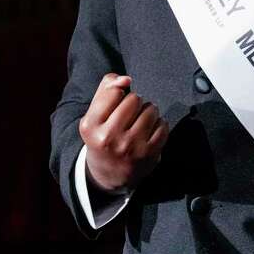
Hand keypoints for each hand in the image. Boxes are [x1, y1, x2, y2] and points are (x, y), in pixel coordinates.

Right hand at [78, 73, 168, 194]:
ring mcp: (130, 147)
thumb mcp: (94, 114)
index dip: (119, 94)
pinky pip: (163, 124)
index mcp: (90, 126)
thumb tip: (126, 79)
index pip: (114, 92)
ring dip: (149, 111)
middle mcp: (108, 137)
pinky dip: (159, 124)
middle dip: (135, 102)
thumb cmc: (103, 135)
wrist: (109, 174)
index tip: (116, 104)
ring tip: (140, 122)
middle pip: (135, 99)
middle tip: (130, 115)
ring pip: (151, 109)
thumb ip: (106, 89)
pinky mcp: (149, 154)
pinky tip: (149, 132)